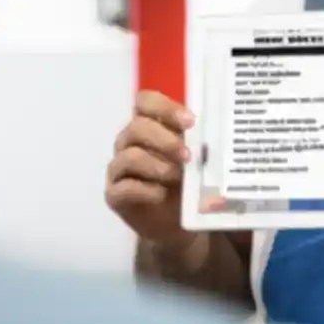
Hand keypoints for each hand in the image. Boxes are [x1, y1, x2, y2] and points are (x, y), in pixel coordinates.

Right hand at [105, 90, 205, 249]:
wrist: (176, 222)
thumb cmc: (185, 182)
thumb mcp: (195, 160)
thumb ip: (198, 144)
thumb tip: (209, 137)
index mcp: (148, 125)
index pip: (145, 102)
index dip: (165, 108)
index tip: (190, 122)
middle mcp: (129, 142)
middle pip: (137, 128)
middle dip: (165, 140)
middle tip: (188, 156)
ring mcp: (118, 168)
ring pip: (129, 156)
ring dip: (157, 166)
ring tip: (178, 177)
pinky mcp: (114, 195)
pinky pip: (123, 187)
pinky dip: (145, 190)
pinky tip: (161, 194)